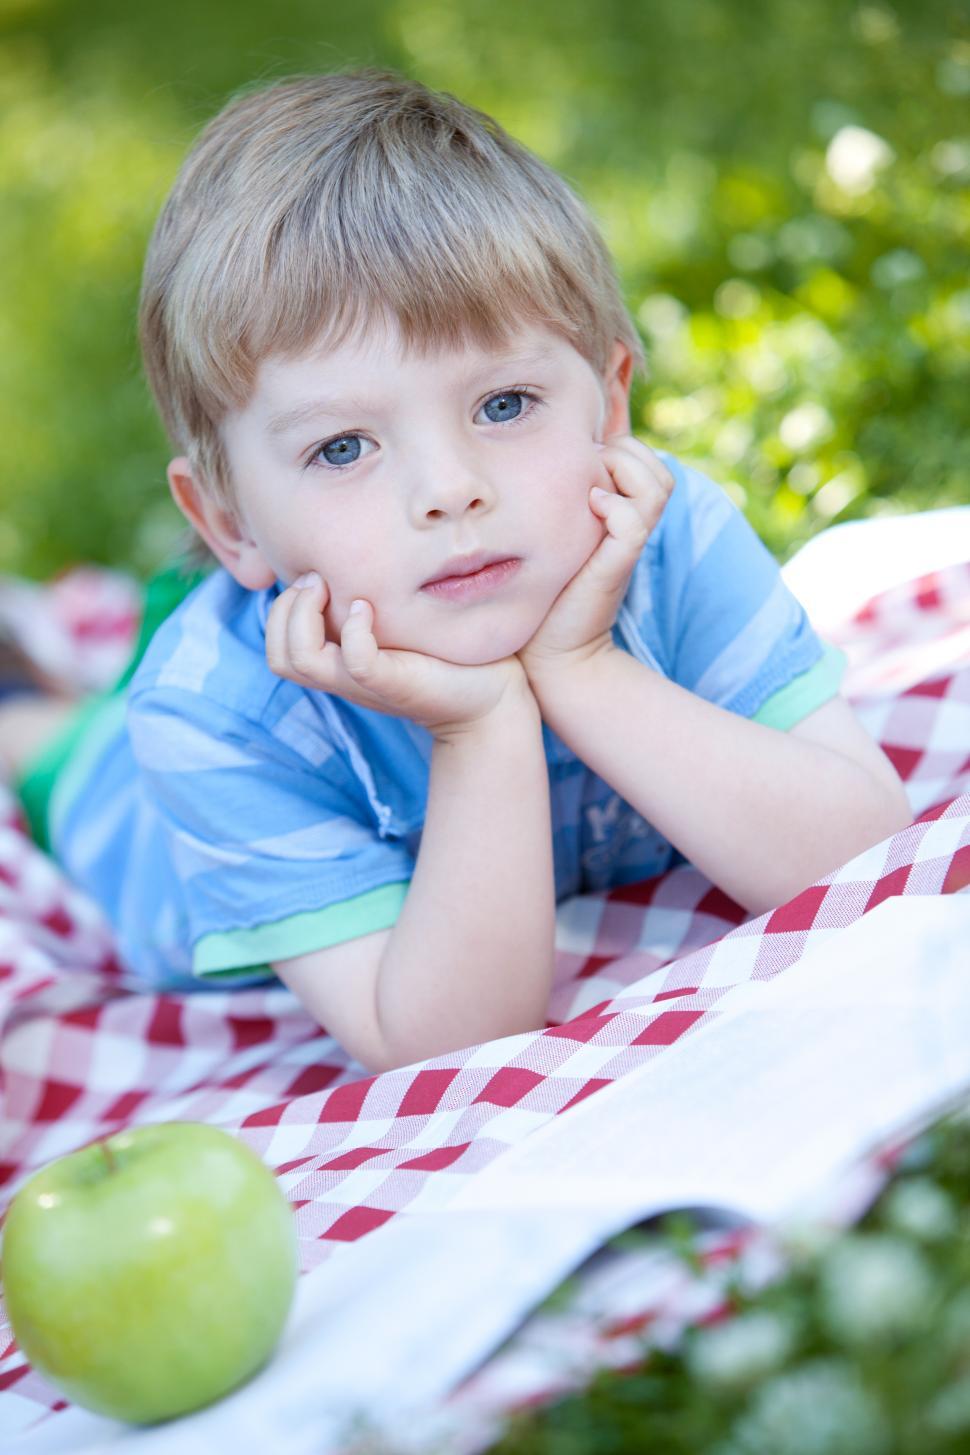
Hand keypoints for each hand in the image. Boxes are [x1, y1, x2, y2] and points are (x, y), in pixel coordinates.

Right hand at [265, 574, 532, 742]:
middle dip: (284, 610)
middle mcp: (342, 675)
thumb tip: (365, 551)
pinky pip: (353, 661)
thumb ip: (376, 598)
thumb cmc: (451, 653)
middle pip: (277, 655)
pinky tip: (369, 608)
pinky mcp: (392, 684)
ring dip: (303, 617)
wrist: (494, 699)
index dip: (282, 609)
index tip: (317, 577)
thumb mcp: (403, 622)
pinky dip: (354, 631)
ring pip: (296, 661)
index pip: (277, 644)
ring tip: (331, 589)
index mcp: (339, 662)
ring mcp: (364, 683)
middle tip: (318, 581)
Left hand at [516, 433, 673, 685]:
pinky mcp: (619, 564)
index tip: (577, 463)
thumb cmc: (543, 599)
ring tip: (590, 489)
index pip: (645, 463)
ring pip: (658, 485)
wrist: (553, 654)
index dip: (619, 450)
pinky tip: (589, 510)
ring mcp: (628, 546)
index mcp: (621, 519)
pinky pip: (635, 519)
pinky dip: (615, 505)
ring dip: (625, 471)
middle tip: (586, 469)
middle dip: (626, 454)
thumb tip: (535, 470)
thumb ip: (558, 510)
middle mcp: (632, 529)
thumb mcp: (552, 543)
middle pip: (660, 470)